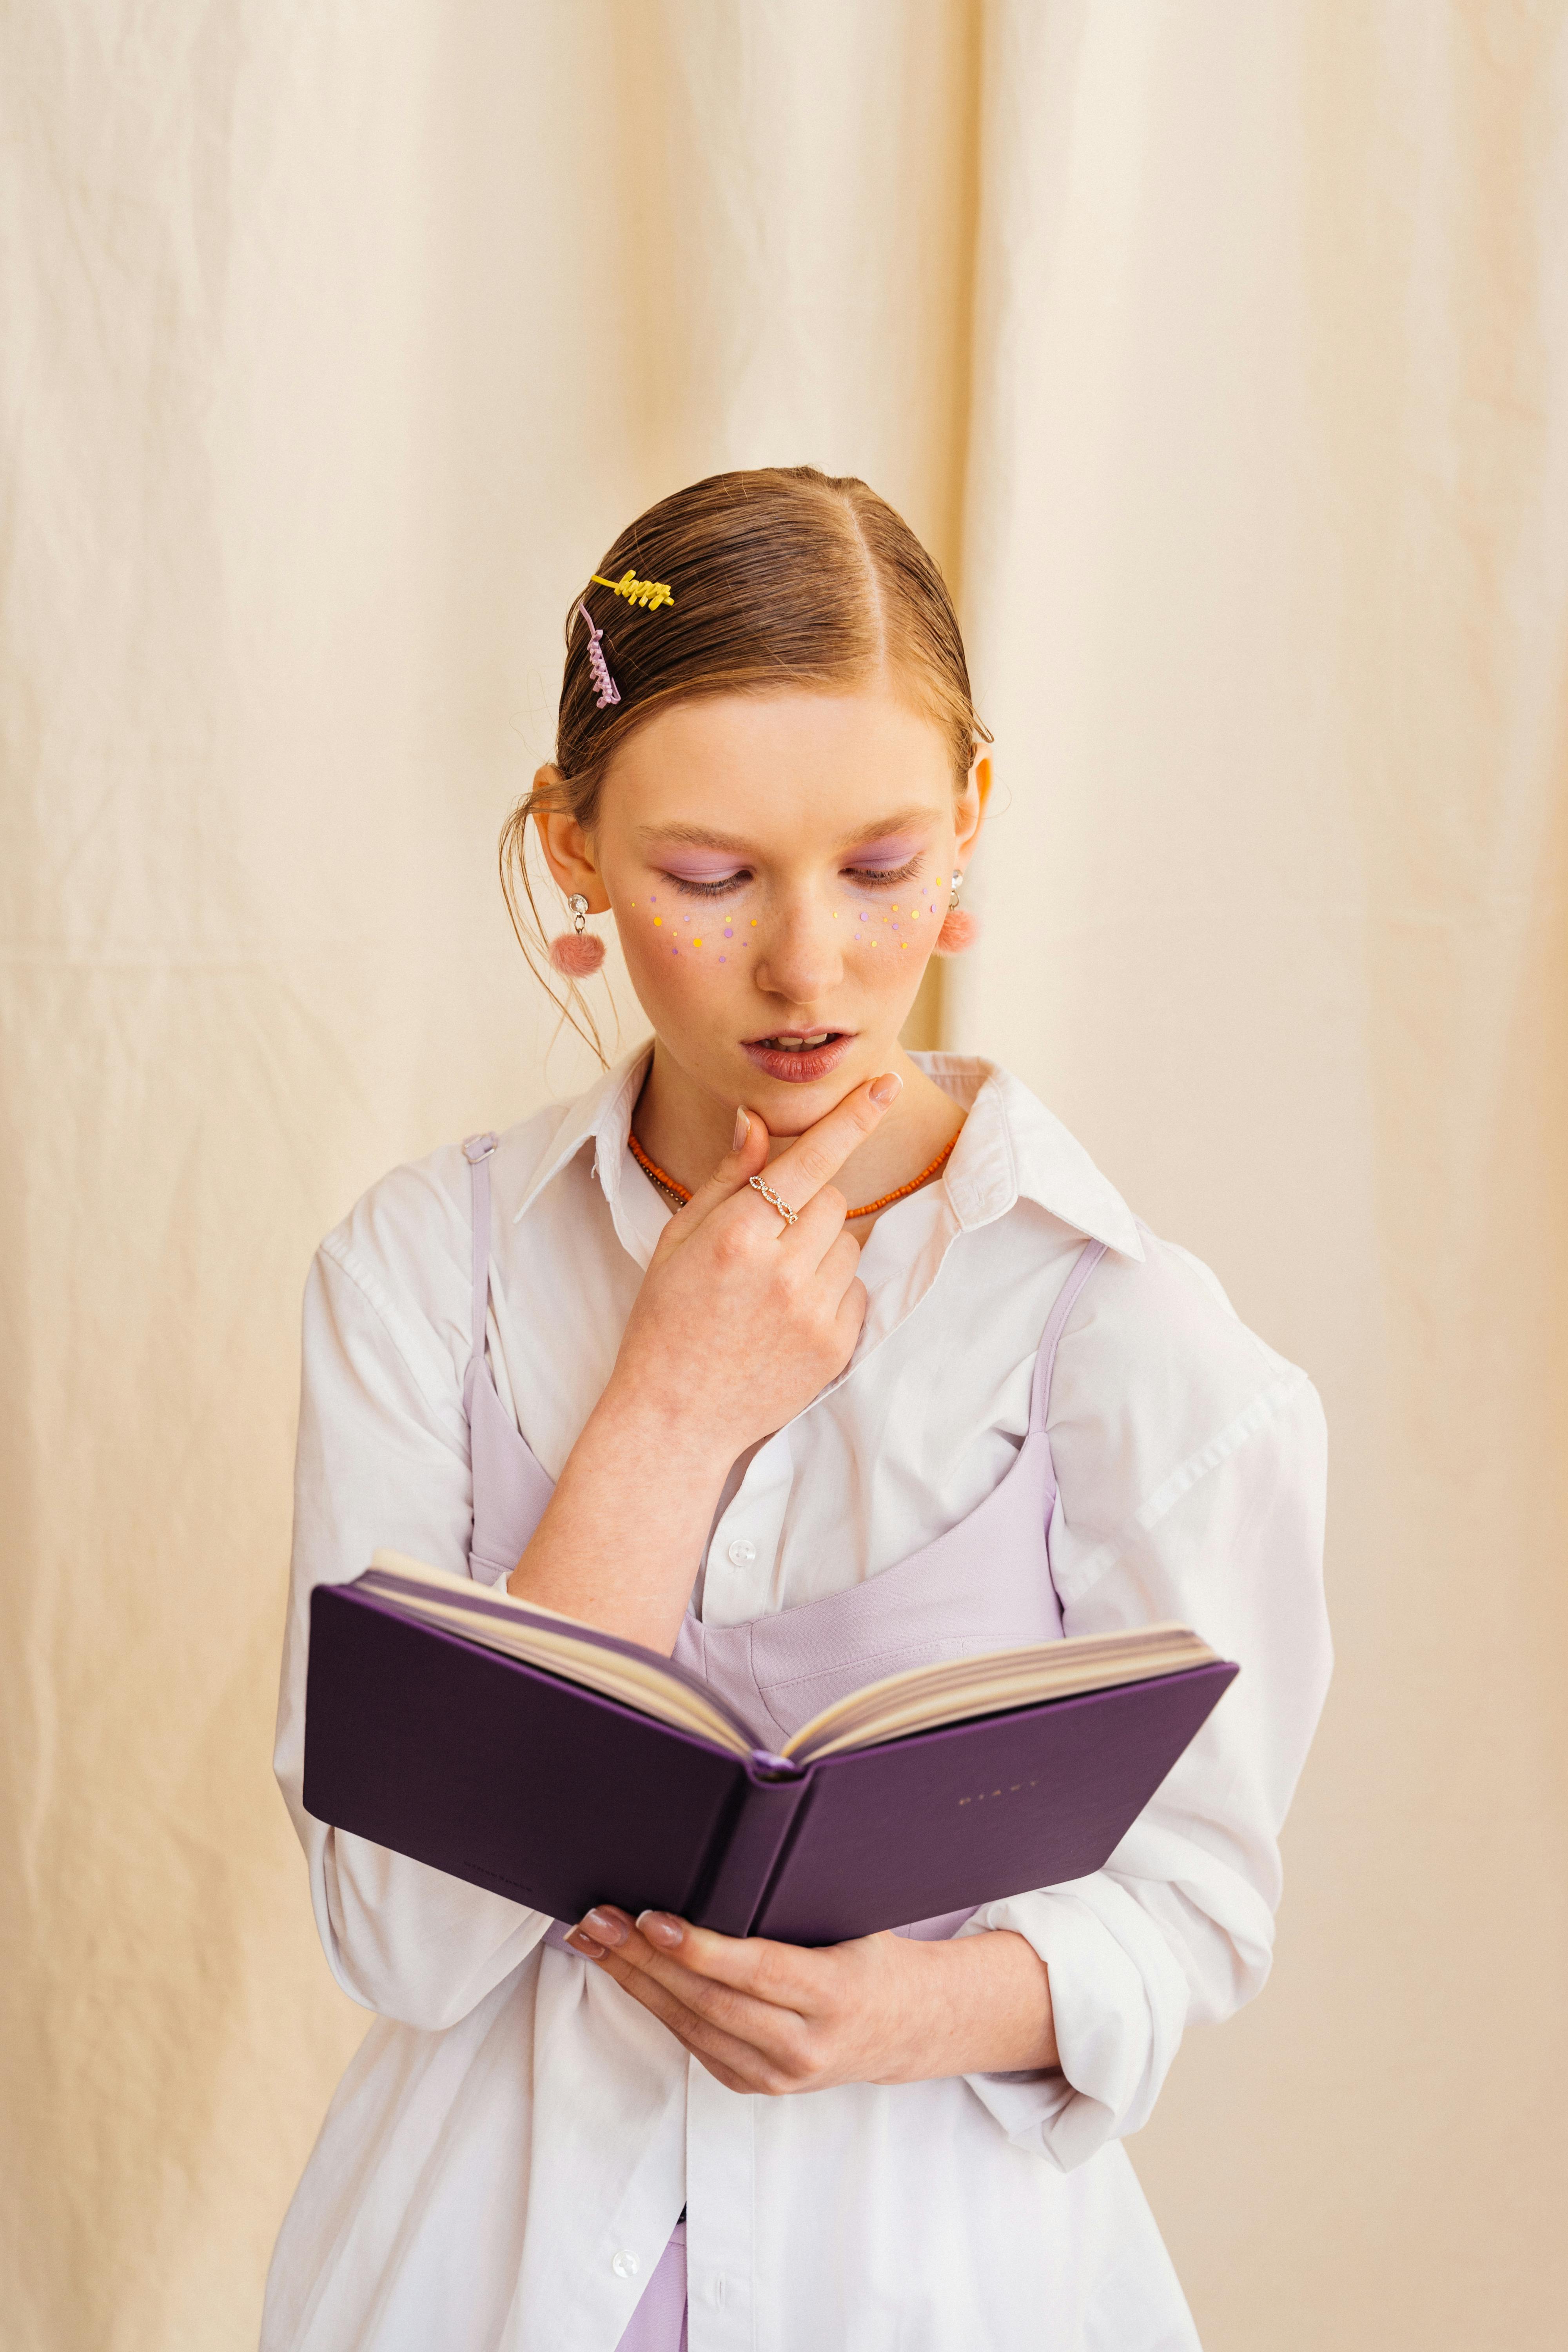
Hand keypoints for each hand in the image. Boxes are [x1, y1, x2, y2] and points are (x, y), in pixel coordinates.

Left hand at [562, 1906, 1058, 2090]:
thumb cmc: (872, 1955)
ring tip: (595, 1940)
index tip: (652, 1917)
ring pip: (691, 2026)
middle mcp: (804, 2046)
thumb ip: (797, 1903)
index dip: (699, 1948)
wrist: (906, 2028)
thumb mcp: (852, 1923)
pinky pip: (695, 2043)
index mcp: (835, 1996)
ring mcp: (777, 2074)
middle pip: (708, 2002)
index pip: (755, 1972)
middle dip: (645, 1958)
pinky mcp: (755, 2086)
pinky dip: (656, 2005)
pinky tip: (626, 1972)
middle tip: (600, 1918)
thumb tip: (735, 1843)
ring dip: (635, 1981)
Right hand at [604, 1076, 900, 1470]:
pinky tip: (788, 1314)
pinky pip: (855, 1289)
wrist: (674, 1415)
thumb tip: (757, 1119)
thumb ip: (728, 1179)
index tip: (886, 1087)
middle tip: (766, 1241)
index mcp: (737, 1234)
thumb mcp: (680, 1239)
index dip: (852, 1119)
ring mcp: (813, 1311)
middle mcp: (781, 1269)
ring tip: (773, 1284)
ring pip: (848, 1243)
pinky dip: (830, 1291)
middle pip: (832, 1200)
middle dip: (806, 1207)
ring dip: (821, 1249)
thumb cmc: (666, 1320)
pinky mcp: (835, 1346)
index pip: (810, 1161)